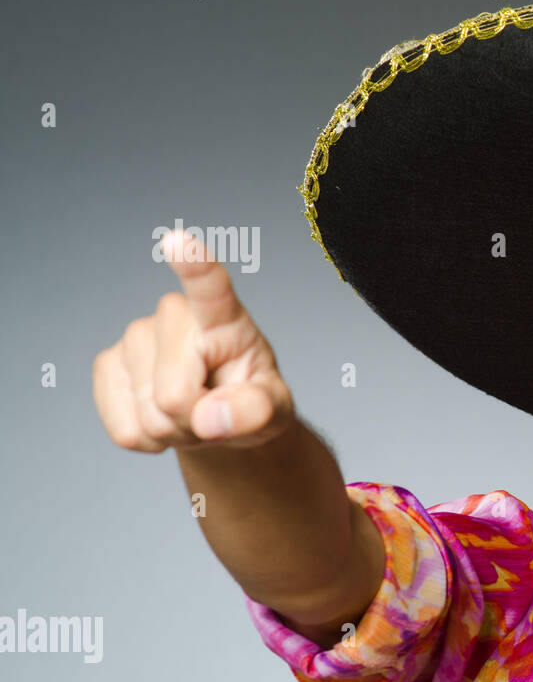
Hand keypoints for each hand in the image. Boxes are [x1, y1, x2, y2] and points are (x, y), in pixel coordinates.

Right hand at [93, 230, 295, 452]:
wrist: (220, 415)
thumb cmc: (253, 401)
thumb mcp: (274, 411)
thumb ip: (255, 411)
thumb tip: (211, 417)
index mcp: (225, 318)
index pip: (210, 289)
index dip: (193, 267)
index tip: (178, 241)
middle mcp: (174, 316)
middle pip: (174, 396)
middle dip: (195, 421)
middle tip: (214, 410)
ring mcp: (135, 337)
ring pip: (149, 416)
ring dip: (174, 431)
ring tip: (193, 411)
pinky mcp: (108, 365)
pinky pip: (125, 429)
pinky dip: (148, 441)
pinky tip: (164, 421)